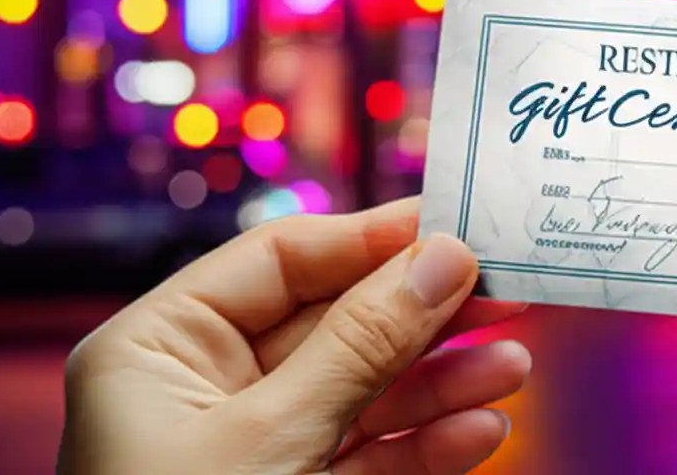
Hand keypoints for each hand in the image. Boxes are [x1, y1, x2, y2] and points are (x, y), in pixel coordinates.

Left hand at [58, 197, 530, 474]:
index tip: (456, 225)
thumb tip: (443, 257)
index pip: (280, 261)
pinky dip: (428, 448)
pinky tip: (483, 432)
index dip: (371, 239)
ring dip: (442, 383)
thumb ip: (361, 343)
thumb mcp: (273, 437)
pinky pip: (372, 458)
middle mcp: (207, 390)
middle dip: (422, 315)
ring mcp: (256, 450)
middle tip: (507, 287)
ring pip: (366, 393)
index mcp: (162, 349)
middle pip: (335, 324)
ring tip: (514, 365)